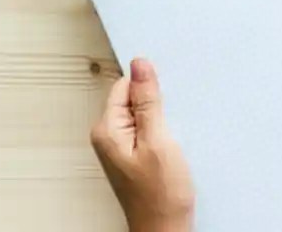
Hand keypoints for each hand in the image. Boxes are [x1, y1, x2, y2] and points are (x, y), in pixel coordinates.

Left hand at [90, 58, 194, 231]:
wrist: (166, 228)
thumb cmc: (161, 194)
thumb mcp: (158, 140)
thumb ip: (148, 101)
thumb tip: (140, 65)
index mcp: (107, 130)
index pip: (125, 86)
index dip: (149, 85)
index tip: (167, 97)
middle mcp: (109, 136)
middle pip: (133, 97)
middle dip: (157, 101)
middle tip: (172, 121)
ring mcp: (121, 146)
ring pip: (144, 112)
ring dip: (163, 116)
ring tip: (173, 136)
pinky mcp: (135, 154)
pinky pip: (148, 128)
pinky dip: (164, 129)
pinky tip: (174, 142)